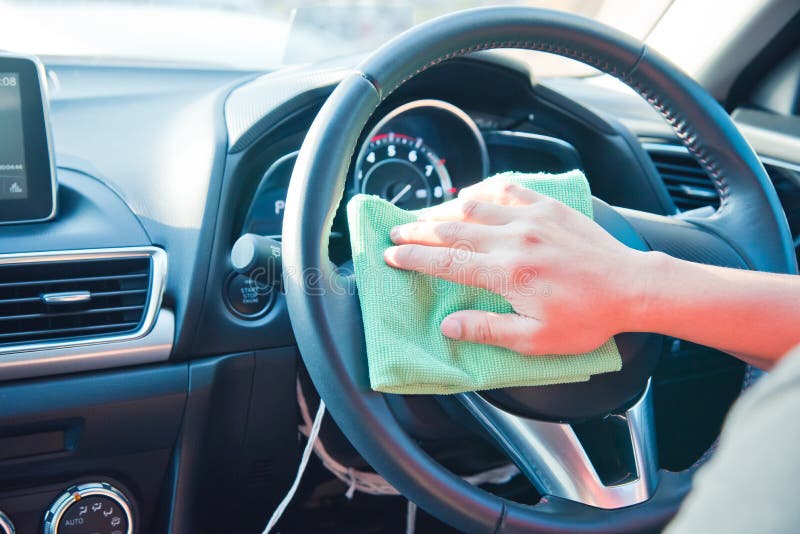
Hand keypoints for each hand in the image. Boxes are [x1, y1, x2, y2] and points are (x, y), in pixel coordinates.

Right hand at [384, 180, 653, 354]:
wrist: (631, 287)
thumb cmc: (586, 317)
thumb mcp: (536, 338)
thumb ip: (487, 330)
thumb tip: (448, 325)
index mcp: (507, 273)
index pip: (446, 261)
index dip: (413, 258)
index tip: (391, 256)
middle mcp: (514, 239)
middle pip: (452, 229)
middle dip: (417, 231)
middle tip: (396, 232)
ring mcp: (531, 218)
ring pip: (474, 205)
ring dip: (443, 210)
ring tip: (424, 216)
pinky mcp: (548, 206)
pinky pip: (507, 189)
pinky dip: (483, 190)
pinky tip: (470, 195)